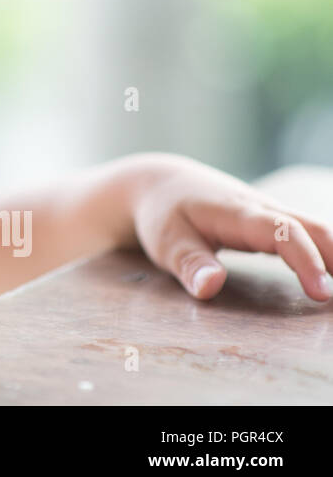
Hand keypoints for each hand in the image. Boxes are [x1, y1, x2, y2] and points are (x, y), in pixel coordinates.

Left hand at [124, 153, 332, 301]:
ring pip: (315, 228)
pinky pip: (307, 234)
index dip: (306, 260)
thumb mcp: (165, 241)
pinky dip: (326, 253)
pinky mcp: (271, 222)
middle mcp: (261, 209)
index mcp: (237, 213)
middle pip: (313, 227)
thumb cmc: (162, 214)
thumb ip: (189, 263)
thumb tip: (210, 288)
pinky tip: (332, 277)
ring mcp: (269, 213)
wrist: (160, 183)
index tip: (321, 293)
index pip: (283, 232)